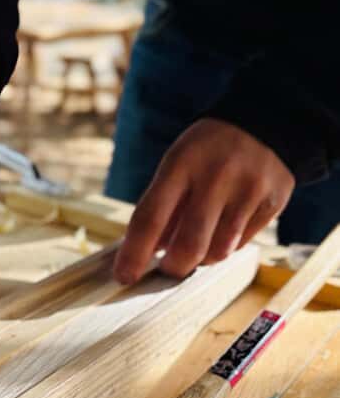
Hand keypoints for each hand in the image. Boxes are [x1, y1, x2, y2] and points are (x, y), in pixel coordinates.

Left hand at [113, 118, 294, 283]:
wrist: (268, 121)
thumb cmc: (209, 151)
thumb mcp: (178, 164)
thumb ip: (162, 207)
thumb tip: (144, 254)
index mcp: (182, 164)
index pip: (150, 218)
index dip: (134, 253)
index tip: (124, 276)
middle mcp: (216, 176)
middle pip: (188, 245)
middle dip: (173, 267)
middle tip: (168, 267)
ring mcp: (248, 190)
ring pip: (218, 252)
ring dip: (202, 258)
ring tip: (200, 240)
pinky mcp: (272, 203)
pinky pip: (241, 244)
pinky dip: (226, 245)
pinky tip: (225, 226)